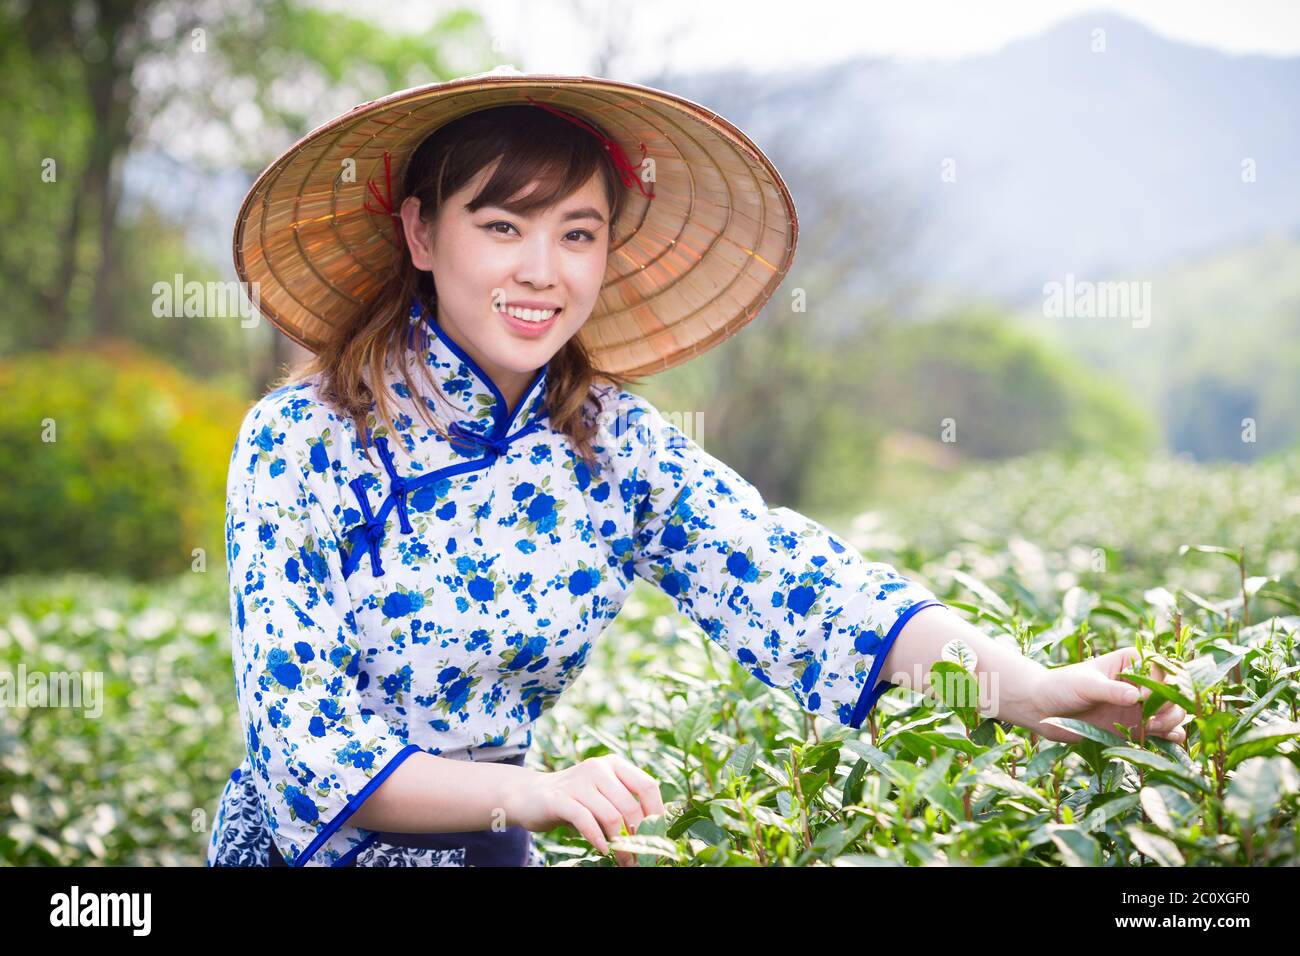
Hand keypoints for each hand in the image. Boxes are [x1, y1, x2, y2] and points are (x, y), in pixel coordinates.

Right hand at [502, 753, 666, 865]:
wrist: (529, 795)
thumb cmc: (575, 800)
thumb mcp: (603, 795)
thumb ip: (624, 803)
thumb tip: (654, 830)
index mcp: (614, 764)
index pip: (647, 785)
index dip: (657, 812)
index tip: (658, 836)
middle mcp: (598, 768)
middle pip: (630, 805)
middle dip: (638, 836)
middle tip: (640, 857)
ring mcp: (577, 781)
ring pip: (610, 816)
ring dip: (620, 844)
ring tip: (623, 859)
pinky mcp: (559, 798)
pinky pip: (585, 821)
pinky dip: (598, 839)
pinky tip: (604, 850)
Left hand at [1025, 647, 1187, 744]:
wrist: (1043, 709)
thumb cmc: (1061, 687)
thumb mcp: (1084, 685)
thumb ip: (1110, 691)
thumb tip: (1136, 698)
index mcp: (1129, 662)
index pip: (1160, 667)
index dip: (1159, 683)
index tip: (1141, 699)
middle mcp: (1139, 683)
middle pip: (1172, 691)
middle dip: (1169, 706)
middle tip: (1150, 720)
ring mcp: (1140, 705)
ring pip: (1172, 711)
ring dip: (1172, 721)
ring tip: (1152, 729)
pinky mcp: (1136, 726)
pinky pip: (1163, 731)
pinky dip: (1170, 735)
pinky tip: (1166, 739)